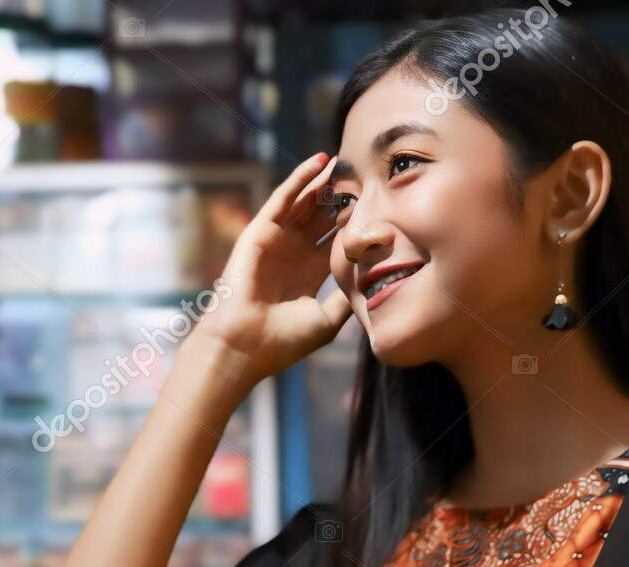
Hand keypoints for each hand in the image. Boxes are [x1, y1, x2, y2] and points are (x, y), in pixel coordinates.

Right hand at [185, 152, 352, 393]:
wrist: (245, 346)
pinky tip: (319, 161)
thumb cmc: (283, 341)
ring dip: (324, 181)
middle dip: (343, 195)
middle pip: (323, 215)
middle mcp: (293, 253)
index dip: (357, 219)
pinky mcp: (260, 232)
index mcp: (309, 273)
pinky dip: (300, 178)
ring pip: (305, 202)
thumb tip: (374, 281)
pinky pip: (283, 198)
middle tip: (368, 172)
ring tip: (346, 159)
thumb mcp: (327, 318)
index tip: (383, 201)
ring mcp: (276, 241)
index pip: (337, 237)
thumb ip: (347, 297)